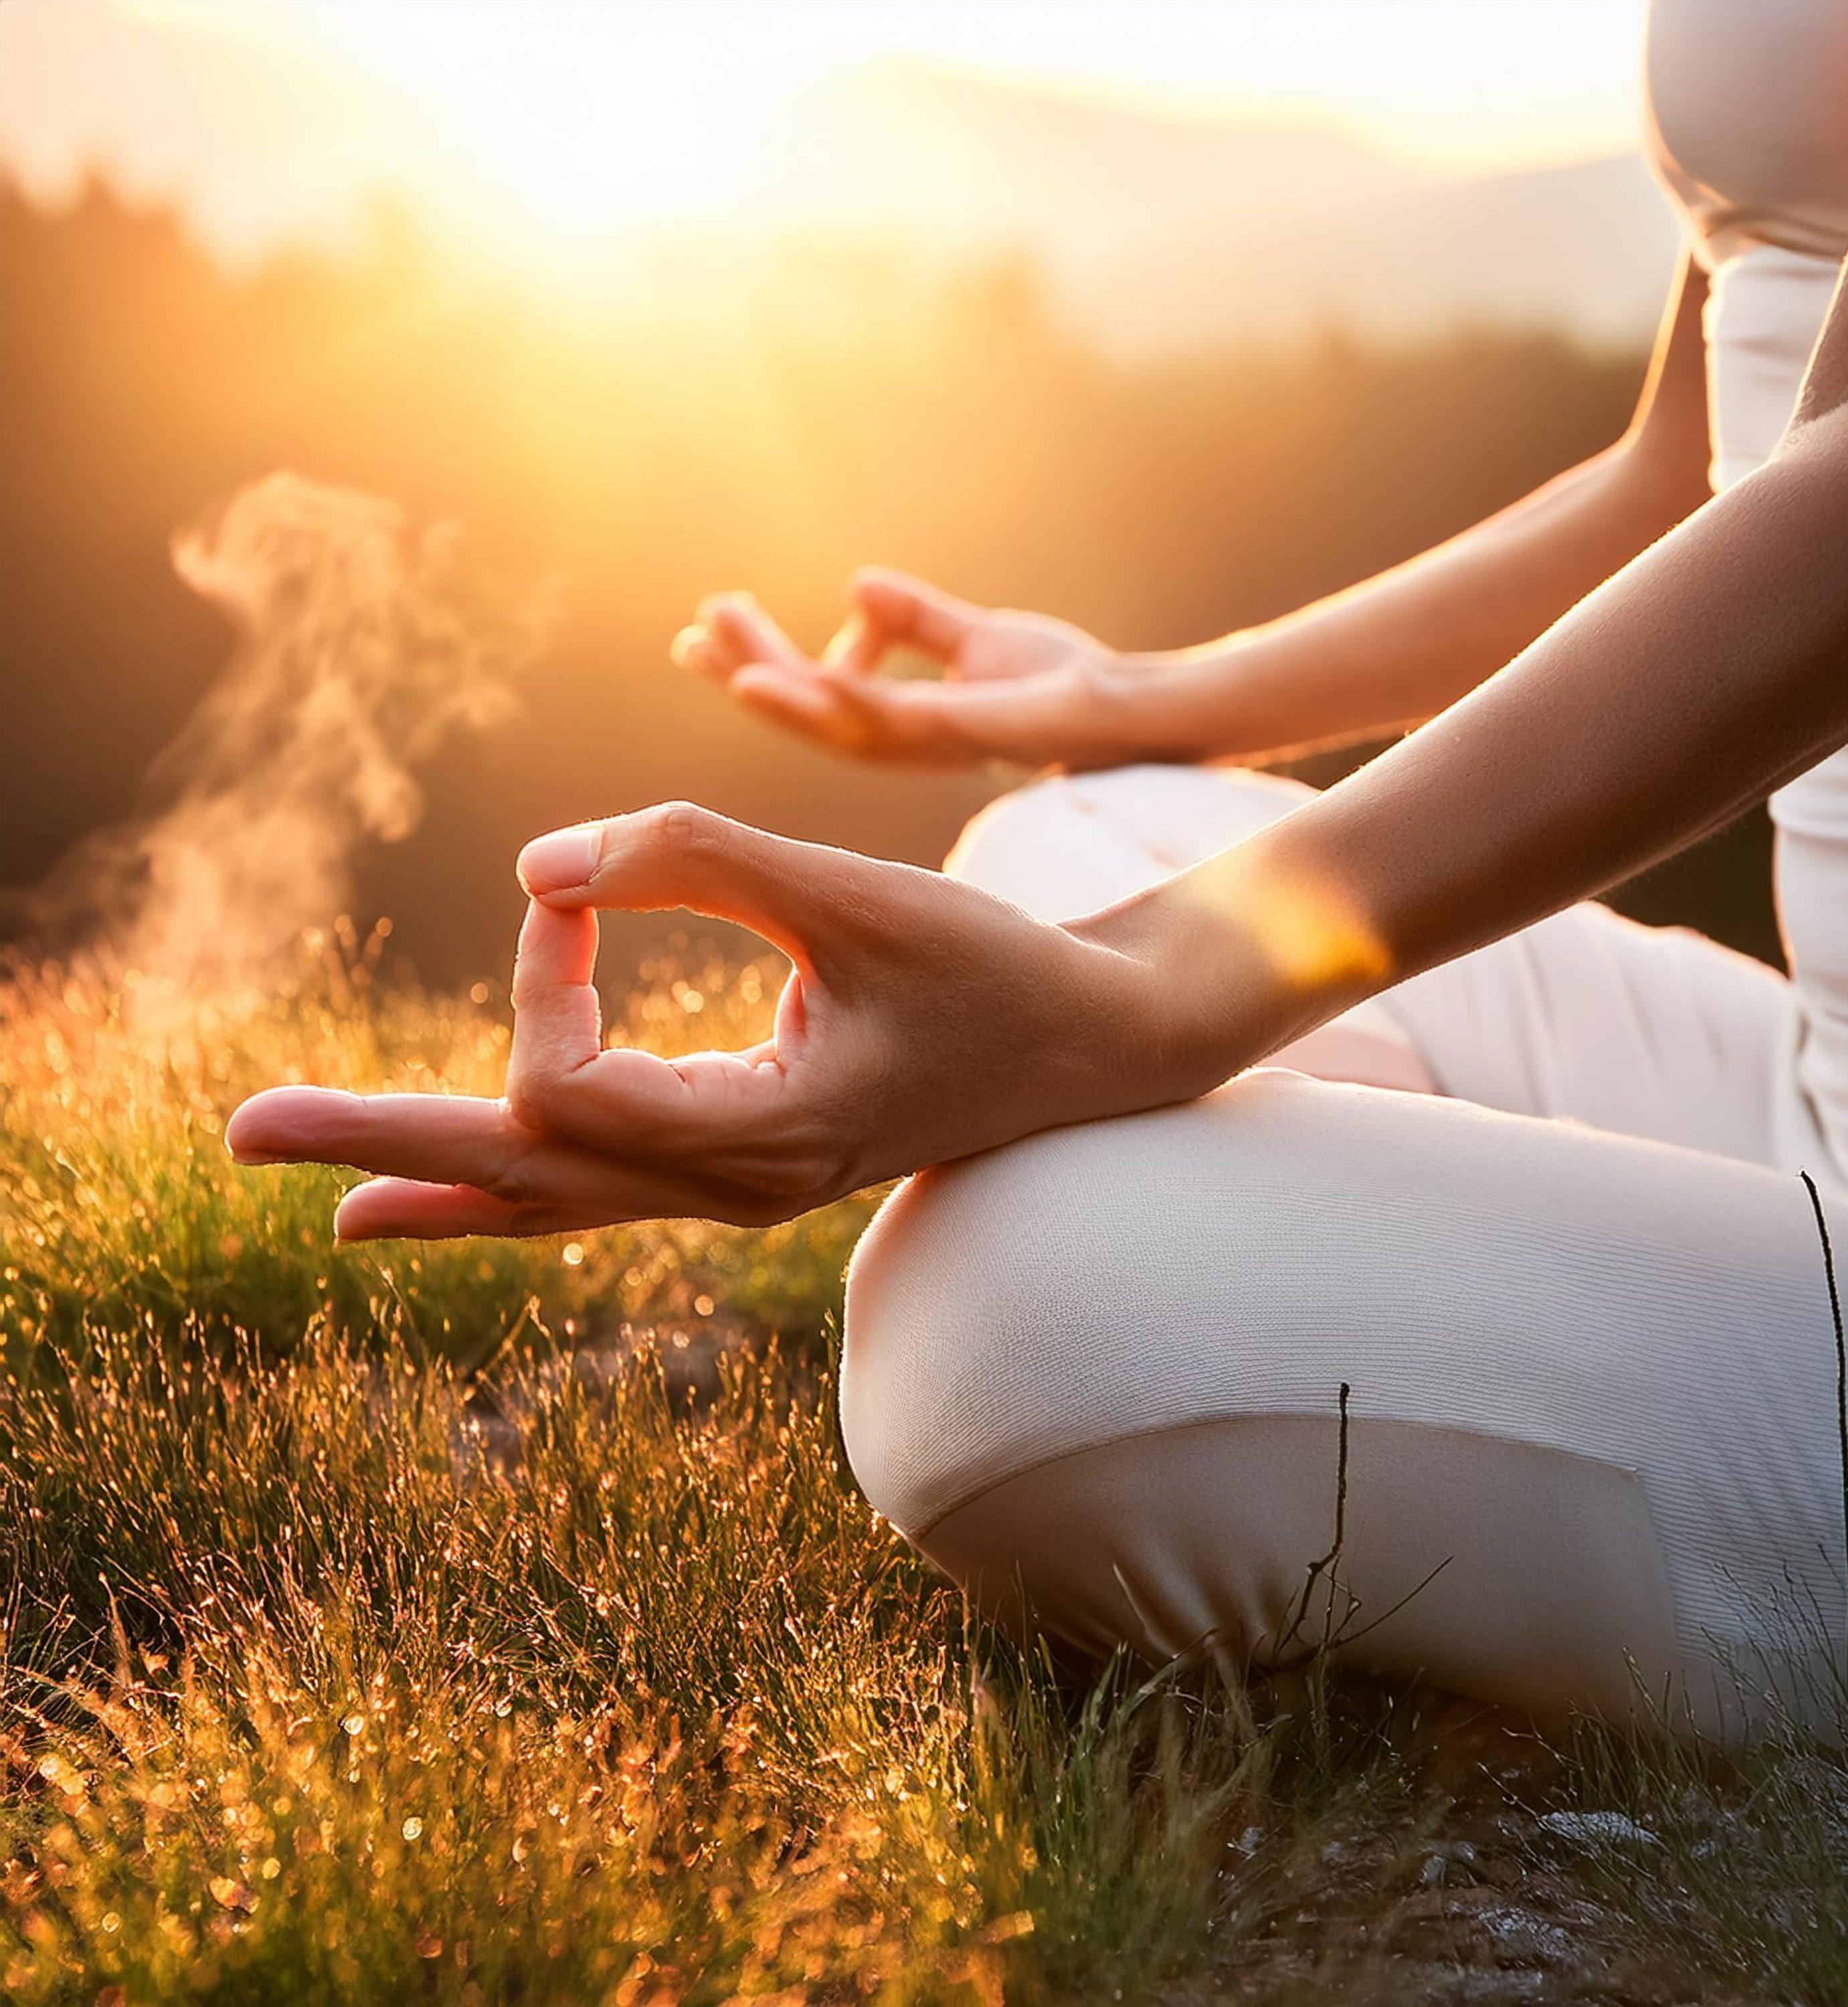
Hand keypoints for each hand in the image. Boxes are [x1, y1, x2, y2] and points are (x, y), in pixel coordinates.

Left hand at [225, 803, 1267, 1238]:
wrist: (1094, 1043)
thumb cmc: (994, 966)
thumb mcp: (852, 892)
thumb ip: (695, 860)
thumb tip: (536, 865)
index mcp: (756, 1142)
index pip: (568, 1082)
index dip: (540, 970)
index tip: (582, 881)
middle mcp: (729, 1184)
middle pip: (520, 1179)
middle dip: (378, 1144)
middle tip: (238, 1135)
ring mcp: (735, 1183)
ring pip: (557, 1194)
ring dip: (435, 1173)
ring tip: (328, 1191)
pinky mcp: (746, 1154)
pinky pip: (604, 1175)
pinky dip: (515, 1170)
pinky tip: (441, 1181)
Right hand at [672, 569, 1146, 767]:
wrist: (1135, 707)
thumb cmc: (1067, 682)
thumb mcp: (980, 639)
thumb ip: (919, 621)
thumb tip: (856, 585)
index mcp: (906, 723)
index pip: (817, 693)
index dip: (761, 663)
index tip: (712, 620)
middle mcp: (911, 743)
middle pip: (812, 712)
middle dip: (751, 674)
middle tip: (693, 634)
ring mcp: (939, 744)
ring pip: (839, 726)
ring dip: (781, 694)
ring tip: (726, 662)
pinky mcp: (971, 733)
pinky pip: (899, 723)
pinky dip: (852, 700)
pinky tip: (809, 677)